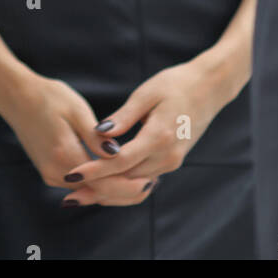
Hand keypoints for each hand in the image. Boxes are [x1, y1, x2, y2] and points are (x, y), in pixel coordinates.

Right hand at [0, 71, 155, 207]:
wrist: (16, 96)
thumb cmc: (48, 96)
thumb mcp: (76, 109)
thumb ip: (96, 136)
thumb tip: (118, 154)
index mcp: (64, 154)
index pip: (104, 180)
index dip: (129, 182)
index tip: (152, 179)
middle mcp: (56, 172)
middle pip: (98, 192)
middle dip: (126, 191)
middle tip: (153, 184)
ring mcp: (51, 174)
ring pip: (90, 191)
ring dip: (115, 189)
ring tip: (142, 182)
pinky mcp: (50, 171)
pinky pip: (81, 185)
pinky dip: (100, 184)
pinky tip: (119, 177)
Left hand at [56, 53, 236, 200]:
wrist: (209, 88)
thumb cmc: (176, 84)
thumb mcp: (146, 94)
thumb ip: (123, 117)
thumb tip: (98, 134)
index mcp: (159, 137)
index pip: (120, 162)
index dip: (93, 170)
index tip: (71, 174)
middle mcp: (167, 157)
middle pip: (126, 181)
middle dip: (97, 187)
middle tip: (68, 192)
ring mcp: (171, 162)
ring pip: (135, 185)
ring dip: (109, 190)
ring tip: (80, 193)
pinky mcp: (171, 161)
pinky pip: (143, 178)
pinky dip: (123, 183)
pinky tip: (103, 182)